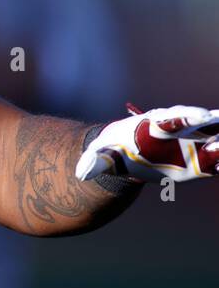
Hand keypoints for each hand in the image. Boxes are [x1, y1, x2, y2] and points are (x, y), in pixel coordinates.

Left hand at [76, 104, 218, 182]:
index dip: (186, 116)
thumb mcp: (103, 155)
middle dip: (210, 122)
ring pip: (209, 138)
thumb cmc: (114, 151)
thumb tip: (81, 173)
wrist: (125, 154)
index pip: (171, 118)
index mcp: (152, 126)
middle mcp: (174, 129)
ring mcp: (187, 142)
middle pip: (195, 123)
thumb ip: (96, 162)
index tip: (202, 115)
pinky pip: (213, 158)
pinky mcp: (195, 158)